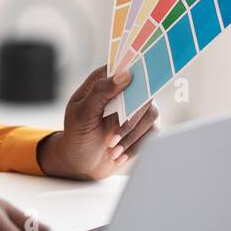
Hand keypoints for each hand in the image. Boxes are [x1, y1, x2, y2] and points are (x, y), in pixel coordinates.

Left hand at [37, 64, 160, 180]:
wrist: (82, 163)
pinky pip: (153, 131)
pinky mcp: (144, 126)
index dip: (135, 73)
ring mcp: (135, 108)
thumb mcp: (83, 113)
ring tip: (112, 150)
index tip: (134, 89)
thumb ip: (101, 91)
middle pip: (143, 92)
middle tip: (112, 138)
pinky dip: (136, 145)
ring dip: (132, 135)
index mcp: (103, 81)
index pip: (124, 67)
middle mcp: (123, 91)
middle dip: (129, 119)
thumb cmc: (78, 135)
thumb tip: (125, 74)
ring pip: (151, 113)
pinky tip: (119, 155)